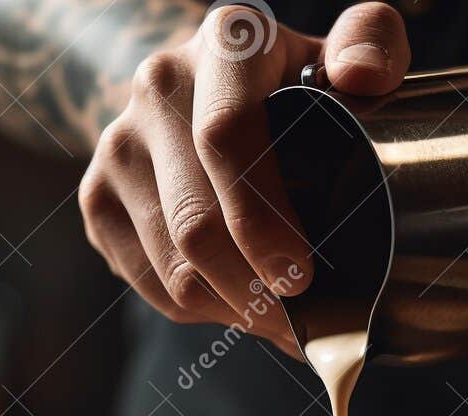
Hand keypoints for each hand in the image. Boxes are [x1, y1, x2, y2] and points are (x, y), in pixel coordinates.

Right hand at [79, 2, 409, 341]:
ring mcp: (119, 145)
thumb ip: (370, 43)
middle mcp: (158, 88)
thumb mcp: (344, 52)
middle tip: (303, 320)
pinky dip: (202, 310)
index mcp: (225, 46)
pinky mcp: (97, 197)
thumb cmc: (300, 84)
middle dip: (254, 288)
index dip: (260, 219)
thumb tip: (361, 74)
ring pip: (172, 266)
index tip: (300, 275)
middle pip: (194, 220)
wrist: (211, 90)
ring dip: (233, 310)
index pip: (225, 136)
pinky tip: (240, 302)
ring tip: (281, 321)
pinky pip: (151, 283)